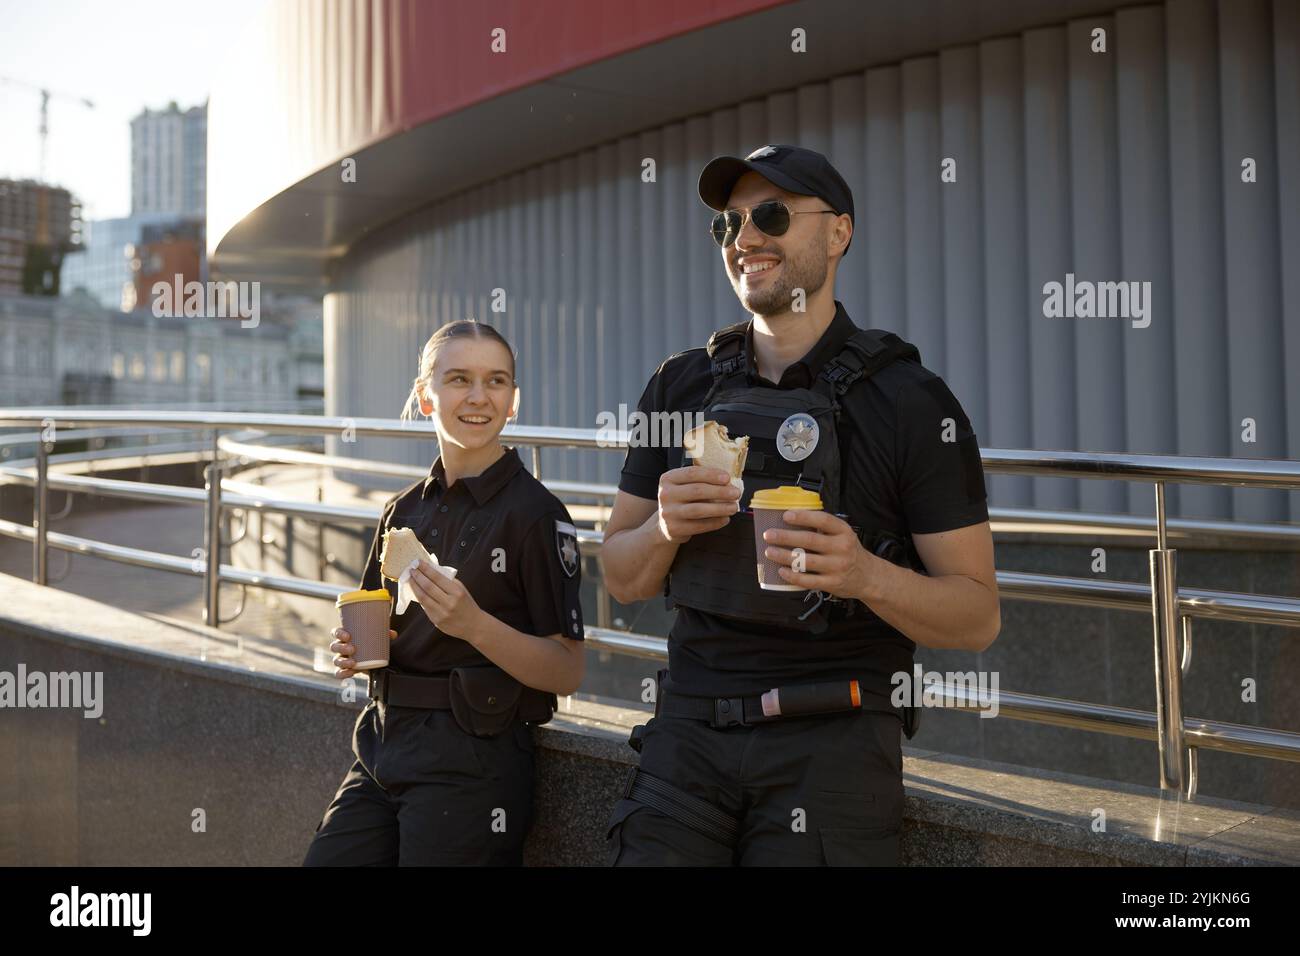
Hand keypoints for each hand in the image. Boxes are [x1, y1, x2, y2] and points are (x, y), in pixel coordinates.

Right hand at [330, 626, 397, 680]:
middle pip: (334, 647)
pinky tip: (350, 672)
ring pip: (336, 660)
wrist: (374, 661)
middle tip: (352, 649)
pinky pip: (339, 673)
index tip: (347, 636)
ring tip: (353, 663)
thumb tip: (393, 634)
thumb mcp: (378, 639)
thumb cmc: (372, 645)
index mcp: (345, 637)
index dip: (339, 634)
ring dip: (343, 662)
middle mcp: (341, 648)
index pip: (336, 633)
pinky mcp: (346, 670)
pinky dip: (343, 674)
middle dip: (341, 648)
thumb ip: (385, 635)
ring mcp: (342, 659)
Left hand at [408, 559, 484, 641]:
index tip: (417, 562)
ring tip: (410, 579)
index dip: (425, 569)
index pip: (437, 578)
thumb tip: (431, 571)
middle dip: (417, 576)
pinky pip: (425, 607)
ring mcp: (441, 613)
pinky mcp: (436, 621)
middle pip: (427, 587)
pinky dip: (419, 598)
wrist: (474, 626)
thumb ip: (447, 581)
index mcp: (457, 592)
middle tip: (411, 569)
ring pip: (423, 598)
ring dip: (414, 587)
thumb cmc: (467, 604)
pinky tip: (416, 591)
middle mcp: (449, 603)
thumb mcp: (461, 589)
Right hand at [656, 465, 741, 542]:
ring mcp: (668, 513)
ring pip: (698, 510)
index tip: (727, 478)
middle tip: (736, 493)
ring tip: (734, 507)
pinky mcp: (674, 529)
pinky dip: (715, 522)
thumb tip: (728, 484)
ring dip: (720, 508)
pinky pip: (699, 526)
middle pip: (697, 490)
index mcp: (668, 479)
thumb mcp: (685, 486)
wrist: (666, 524)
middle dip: (720, 491)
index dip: (711, 474)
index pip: (692, 473)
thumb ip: (702, 482)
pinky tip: (725, 519)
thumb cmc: (683, 500)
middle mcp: (665, 494)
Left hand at [760, 510, 875, 600]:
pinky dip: (793, 576)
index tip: (785, 515)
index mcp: (843, 531)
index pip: (823, 520)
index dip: (803, 517)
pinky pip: (809, 580)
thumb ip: (823, 528)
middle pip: (810, 540)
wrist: (868, 576)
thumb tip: (791, 518)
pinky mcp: (833, 583)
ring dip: (784, 556)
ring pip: (806, 561)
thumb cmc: (849, 552)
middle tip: (769, 535)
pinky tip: (781, 571)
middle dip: (785, 537)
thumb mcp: (843, 535)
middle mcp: (842, 548)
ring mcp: (837, 567)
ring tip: (769, 552)